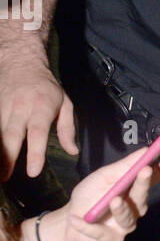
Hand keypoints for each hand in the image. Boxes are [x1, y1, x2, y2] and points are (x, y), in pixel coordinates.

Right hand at [0, 54, 77, 180]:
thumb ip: (67, 129)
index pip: (37, 133)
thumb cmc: (45, 86)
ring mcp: (3, 108)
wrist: (20, 62)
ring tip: (0, 174)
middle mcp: (19, 108)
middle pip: (10, 136)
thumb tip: (72, 151)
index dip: (35, 153)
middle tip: (4, 178)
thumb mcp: (64, 103)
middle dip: (6, 158)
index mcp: (40, 107)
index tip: (33, 172)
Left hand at [26, 146, 159, 240]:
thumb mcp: (103, 176)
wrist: (69, 219)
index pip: (156, 176)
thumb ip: (124, 166)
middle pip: (143, 195)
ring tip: (114, 200)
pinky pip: (103, 232)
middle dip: (144, 183)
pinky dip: (88, 226)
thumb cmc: (90, 195)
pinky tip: (76, 219)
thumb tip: (146, 150)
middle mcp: (136, 206)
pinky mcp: (113, 238)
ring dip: (121, 209)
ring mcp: (126, 224)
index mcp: (136, 188)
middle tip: (145, 171)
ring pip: (127, 217)